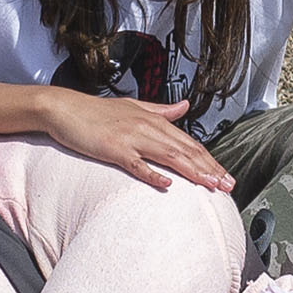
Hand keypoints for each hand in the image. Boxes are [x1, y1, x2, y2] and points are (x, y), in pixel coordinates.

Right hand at [33, 89, 233, 190]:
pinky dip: (153, 175)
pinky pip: (136, 164)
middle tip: (227, 186)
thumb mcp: (133, 107)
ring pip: (169, 156)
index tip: (225, 175)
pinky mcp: (113, 148)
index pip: (188, 142)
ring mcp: (131, 138)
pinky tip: (167, 185)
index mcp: (153, 120)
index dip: (209, 160)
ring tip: (209, 185)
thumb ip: (161, 110)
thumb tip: (184, 106)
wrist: (65, 108)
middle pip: (185, 150)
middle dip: (209, 169)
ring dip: (192, 171)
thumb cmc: (96, 112)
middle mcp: (147, 127)